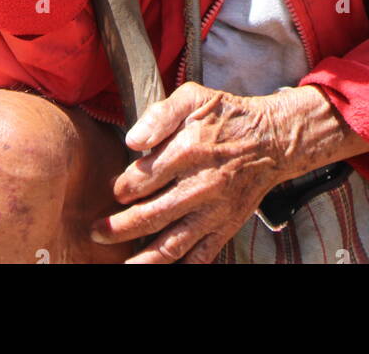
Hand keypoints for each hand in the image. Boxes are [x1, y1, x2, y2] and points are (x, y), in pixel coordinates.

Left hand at [89, 82, 300, 264]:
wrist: (271, 140)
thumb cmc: (226, 116)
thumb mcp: (193, 98)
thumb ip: (160, 115)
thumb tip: (132, 141)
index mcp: (189, 151)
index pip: (142, 179)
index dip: (122, 187)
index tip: (114, 190)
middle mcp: (200, 186)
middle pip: (150, 216)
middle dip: (118, 228)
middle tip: (97, 232)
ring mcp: (214, 211)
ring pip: (172, 244)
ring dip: (143, 259)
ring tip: (121, 267)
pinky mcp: (225, 227)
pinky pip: (200, 257)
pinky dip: (180, 267)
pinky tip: (160, 269)